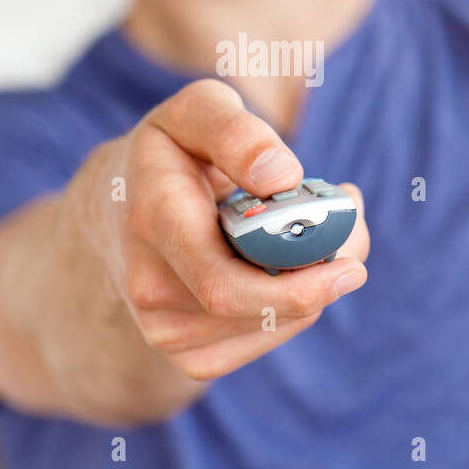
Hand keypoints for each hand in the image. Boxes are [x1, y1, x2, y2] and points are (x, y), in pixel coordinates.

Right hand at [94, 78, 368, 383]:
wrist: (115, 211)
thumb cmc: (172, 153)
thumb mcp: (196, 113)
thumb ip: (236, 132)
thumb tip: (283, 177)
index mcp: (153, 221)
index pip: (223, 284)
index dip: (294, 285)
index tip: (350, 262)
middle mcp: (150, 287)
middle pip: (258, 308)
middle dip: (318, 280)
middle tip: (353, 241)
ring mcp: (165, 330)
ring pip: (272, 324)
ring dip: (312, 288)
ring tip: (315, 238)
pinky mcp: (186, 354)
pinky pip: (264, 340)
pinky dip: (293, 308)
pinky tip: (284, 270)